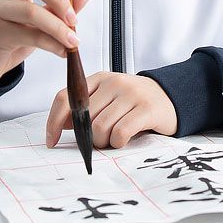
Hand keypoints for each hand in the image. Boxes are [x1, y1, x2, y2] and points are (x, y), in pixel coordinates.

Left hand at [45, 72, 177, 149]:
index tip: (51, 141)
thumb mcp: (108, 100)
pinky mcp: (146, 108)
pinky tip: (124, 141)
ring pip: (100, 128)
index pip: (65, 97)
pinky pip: (120, 133)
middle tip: (101, 141)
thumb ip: (85, 109)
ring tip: (114, 140)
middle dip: (88, 138)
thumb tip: (61, 125)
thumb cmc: (134, 103)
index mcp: (99, 78)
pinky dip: (118, 143)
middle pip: (84, 119)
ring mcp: (131, 93)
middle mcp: (113, 82)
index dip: (53, 121)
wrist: (171, 97)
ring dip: (104, 143)